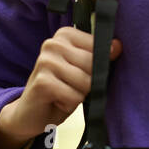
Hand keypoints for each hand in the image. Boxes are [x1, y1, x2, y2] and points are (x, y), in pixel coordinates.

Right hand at [0, 27, 122, 146]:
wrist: (31, 113)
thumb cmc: (61, 90)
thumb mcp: (83, 70)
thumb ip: (99, 57)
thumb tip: (118, 46)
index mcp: (65, 35)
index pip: (100, 47)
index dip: (97, 67)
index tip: (80, 72)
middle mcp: (53, 43)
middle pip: (94, 65)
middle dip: (88, 83)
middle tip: (70, 86)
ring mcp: (45, 61)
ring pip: (86, 82)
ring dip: (79, 95)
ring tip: (63, 93)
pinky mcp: (43, 81)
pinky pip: (74, 96)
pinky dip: (69, 104)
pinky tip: (57, 101)